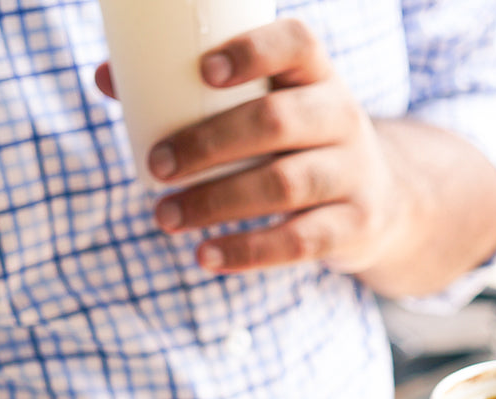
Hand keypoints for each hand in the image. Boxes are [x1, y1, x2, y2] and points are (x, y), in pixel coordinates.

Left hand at [96, 19, 412, 281]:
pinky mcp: (354, 226)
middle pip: (277, 122)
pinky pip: (299, 241)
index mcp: (317, 76)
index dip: (254, 51)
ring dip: (215, 203)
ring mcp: (354, 174)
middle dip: (208, 143)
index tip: (204, 70)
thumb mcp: (270, 108)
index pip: (298, 44)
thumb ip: (200, 94)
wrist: (387, 201)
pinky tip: (206, 256)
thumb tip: (108, 78)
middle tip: (156, 165)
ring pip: (284, 185)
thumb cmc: (300, 143)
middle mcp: (343, 118)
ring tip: (164, 218)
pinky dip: (247, 251)